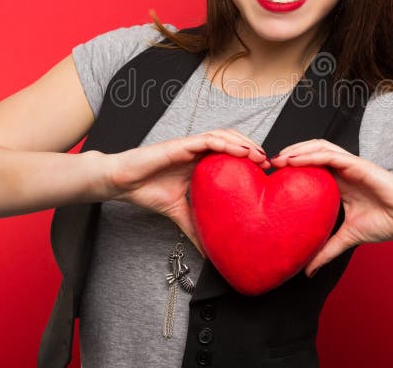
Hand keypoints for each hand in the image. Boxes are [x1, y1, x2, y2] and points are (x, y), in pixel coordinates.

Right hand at [105, 129, 268, 254]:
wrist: (123, 183)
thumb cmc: (147, 191)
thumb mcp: (179, 213)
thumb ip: (195, 229)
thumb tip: (208, 255)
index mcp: (200, 163)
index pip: (231, 155)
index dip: (249, 160)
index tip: (266, 174)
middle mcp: (198, 151)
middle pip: (232, 142)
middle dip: (252, 149)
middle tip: (269, 164)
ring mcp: (190, 146)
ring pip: (224, 136)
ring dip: (244, 143)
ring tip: (260, 156)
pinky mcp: (181, 144)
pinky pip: (208, 140)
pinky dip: (226, 143)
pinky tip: (240, 151)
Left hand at [269, 139, 392, 275]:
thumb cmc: (385, 224)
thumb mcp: (347, 238)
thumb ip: (327, 250)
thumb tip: (308, 270)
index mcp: (341, 182)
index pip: (312, 166)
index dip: (292, 166)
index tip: (272, 175)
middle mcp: (345, 170)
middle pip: (312, 151)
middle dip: (290, 153)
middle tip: (269, 164)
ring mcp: (353, 165)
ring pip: (320, 148)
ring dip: (298, 150)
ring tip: (280, 158)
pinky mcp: (361, 165)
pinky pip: (333, 155)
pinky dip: (313, 155)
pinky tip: (297, 160)